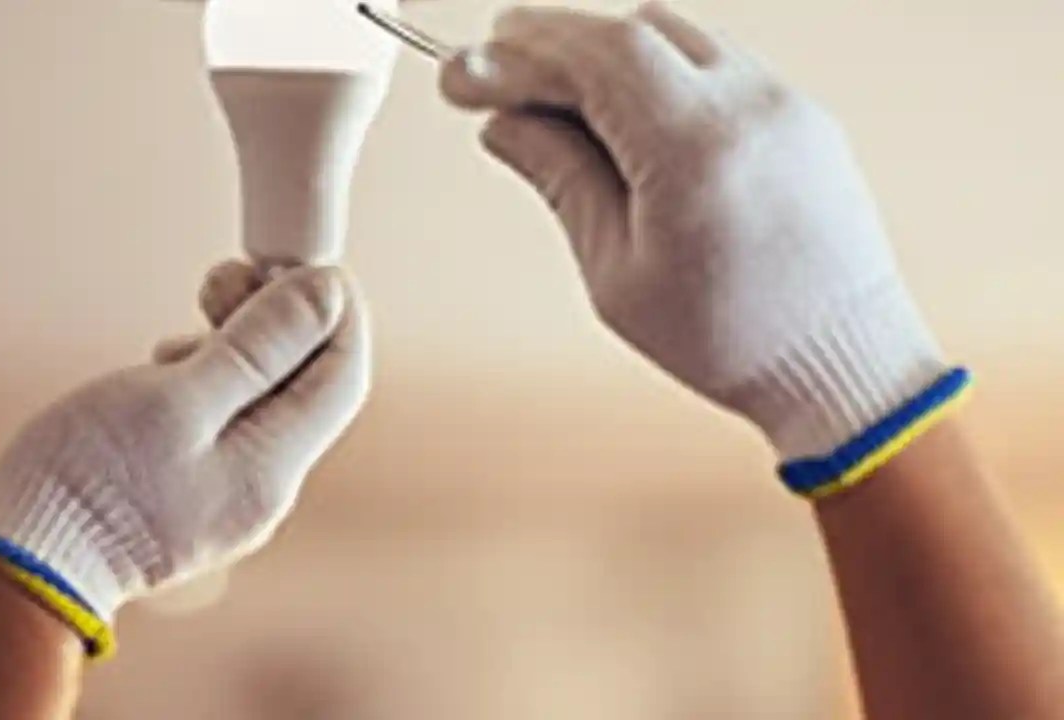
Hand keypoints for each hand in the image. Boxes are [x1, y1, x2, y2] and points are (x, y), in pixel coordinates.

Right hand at [0, 262, 369, 620]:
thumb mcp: (177, 397)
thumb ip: (260, 346)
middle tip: (232, 274)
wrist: (29, 567)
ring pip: (262, 399)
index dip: (334, 309)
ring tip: (194, 314)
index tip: (303, 260)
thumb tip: (328, 294)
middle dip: (280, 318)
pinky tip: (170, 362)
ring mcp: (230, 494)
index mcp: (274, 465)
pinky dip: (209, 379)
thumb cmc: (90, 483)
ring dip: (239, 343)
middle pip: (305, 384)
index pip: (342, 374)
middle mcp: (266, 486)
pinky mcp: (193, 492)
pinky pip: (226, 422)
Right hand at [440, 3, 946, 460]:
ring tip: (549, 97)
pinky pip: (713, 62)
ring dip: (602, 51)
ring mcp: (783, 103)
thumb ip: (562, 177)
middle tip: (491, 70)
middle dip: (550, 40)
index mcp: (696, 150)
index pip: (594, 57)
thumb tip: (506, 125)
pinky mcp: (799, 114)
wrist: (842, 363)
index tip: (462, 73)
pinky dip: (653, 69)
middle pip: (631, 28)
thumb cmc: (730, 338)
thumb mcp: (617, 272)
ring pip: (674, 35)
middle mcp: (749, 106)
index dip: (517, 55)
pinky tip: (617, 112)